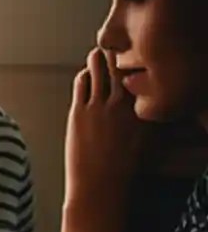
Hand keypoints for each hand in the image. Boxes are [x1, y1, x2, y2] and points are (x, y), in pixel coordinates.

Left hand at [64, 48, 146, 215]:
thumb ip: (149, 116)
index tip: (137, 53)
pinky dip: (84, 75)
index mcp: (145, 109)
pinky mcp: (80, 112)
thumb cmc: (124, 166)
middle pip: (120, 64)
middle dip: (116, 52)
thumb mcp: (147, 139)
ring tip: (97, 54)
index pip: (143, 73)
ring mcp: (101, 106)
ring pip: (98, 68)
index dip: (137, 60)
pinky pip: (81, 83)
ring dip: (96, 59)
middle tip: (114, 46)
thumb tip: (151, 102)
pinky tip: (85, 75)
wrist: (99, 185)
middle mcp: (125, 104)